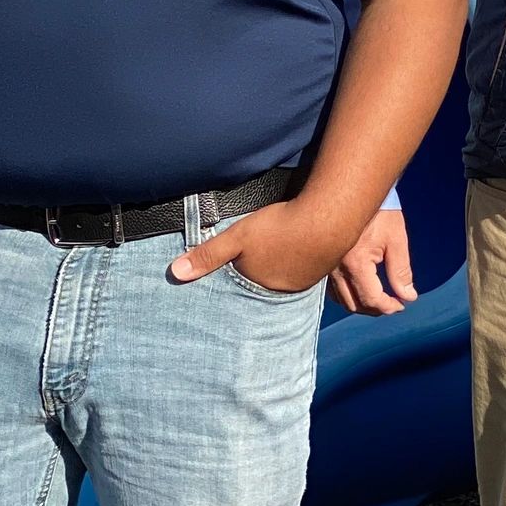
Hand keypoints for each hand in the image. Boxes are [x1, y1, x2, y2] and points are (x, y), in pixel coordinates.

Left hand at [170, 196, 360, 295]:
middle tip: (256, 256)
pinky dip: (298, 258)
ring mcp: (306, 279)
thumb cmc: (280, 227)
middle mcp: (283, 289)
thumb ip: (207, 255)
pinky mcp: (323, 266)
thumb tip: (175, 274)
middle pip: (263, 283)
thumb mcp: (237, 237)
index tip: (234, 265)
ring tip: (276, 249)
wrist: (330, 216)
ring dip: (279, 265)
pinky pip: (304, 267)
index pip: (241, 287)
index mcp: (260, 286)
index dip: (236, 274)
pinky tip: (296, 243)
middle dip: (258, 272)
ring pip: (285, 275)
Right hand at [330, 207, 416, 314]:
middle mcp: (336, 268)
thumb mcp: (396, 239)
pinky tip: (361, 288)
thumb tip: (408, 296)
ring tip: (380, 298)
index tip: (401, 304)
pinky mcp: (322, 261)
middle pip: (354, 305)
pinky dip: (347, 295)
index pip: (371, 299)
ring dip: (361, 304)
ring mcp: (326, 266)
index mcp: (356, 263)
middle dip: (375, 309)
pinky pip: (331, 289)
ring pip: (340, 300)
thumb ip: (401, 271)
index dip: (389, 307)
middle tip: (393, 303)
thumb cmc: (380, 212)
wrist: (355, 190)